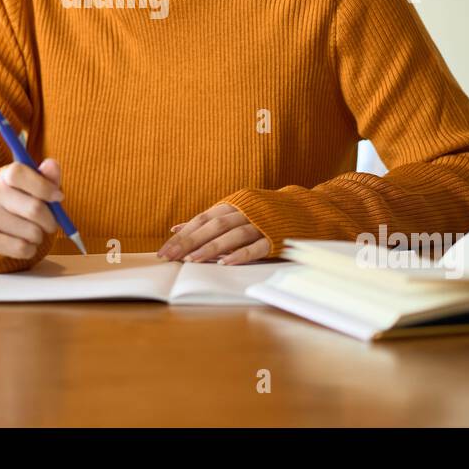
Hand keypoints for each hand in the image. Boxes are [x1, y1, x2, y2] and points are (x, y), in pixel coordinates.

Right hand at [0, 158, 63, 259]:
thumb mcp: (33, 183)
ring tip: (34, 231)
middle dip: (51, 220)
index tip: (59, 196)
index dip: (44, 186)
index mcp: (5, 175)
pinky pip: (22, 248)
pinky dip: (31, 249)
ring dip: (40, 236)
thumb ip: (46, 176)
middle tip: (52, 223)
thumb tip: (52, 165)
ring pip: (31, 232)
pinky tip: (25, 242)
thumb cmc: (20, 198)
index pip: (19, 175)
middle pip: (34, 209)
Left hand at [156, 203, 270, 264]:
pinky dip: (241, 254)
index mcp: (232, 204)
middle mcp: (244, 211)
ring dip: (211, 248)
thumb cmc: (262, 213)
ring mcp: (260, 224)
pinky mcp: (275, 237)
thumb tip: (176, 228)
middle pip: (212, 226)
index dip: (182, 234)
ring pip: (232, 235)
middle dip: (189, 242)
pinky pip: (257, 246)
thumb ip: (207, 220)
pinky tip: (226, 263)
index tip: (164, 250)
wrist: (304, 209)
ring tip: (192, 261)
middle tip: (170, 257)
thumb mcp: (234, 210)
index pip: (202, 219)